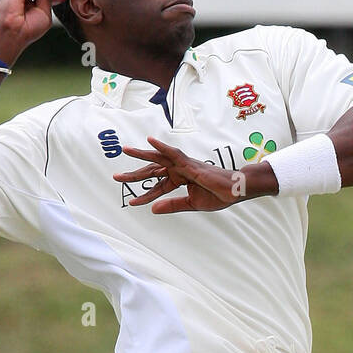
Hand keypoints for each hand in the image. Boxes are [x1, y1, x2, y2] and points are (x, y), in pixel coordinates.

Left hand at [113, 137, 249, 213]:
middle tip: (116, 177)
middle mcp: (179, 169)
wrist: (235, 192)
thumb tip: (153, 210)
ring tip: (125, 150)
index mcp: (180, 179)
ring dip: (142, 154)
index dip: (145, 195)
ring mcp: (184, 165)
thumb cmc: (218, 195)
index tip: (132, 204)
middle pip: (153, 170)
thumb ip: (172, 205)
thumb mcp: (191, 204)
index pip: (157, 186)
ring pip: (159, 158)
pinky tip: (150, 142)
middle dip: (134, 174)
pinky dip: (161, 147)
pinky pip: (174, 153)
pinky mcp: (191, 164)